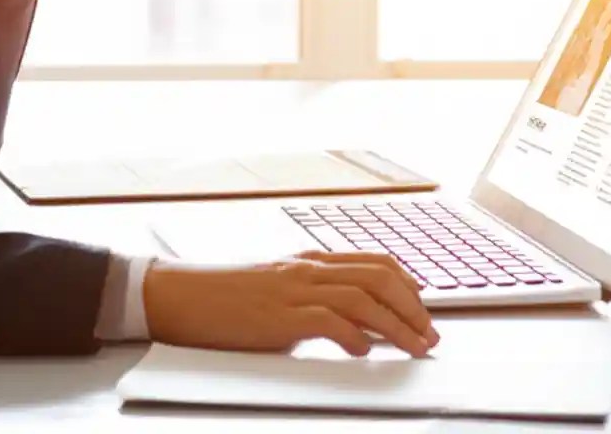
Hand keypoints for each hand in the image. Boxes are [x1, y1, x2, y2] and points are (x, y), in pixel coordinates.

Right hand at [144, 251, 439, 357]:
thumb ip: (310, 298)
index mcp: (308, 260)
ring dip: (397, 326)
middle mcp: (306, 270)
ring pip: (362, 299)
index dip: (407, 284)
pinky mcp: (278, 316)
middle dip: (413, 307)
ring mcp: (293, 290)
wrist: (180, 294)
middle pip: (378, 278)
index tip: (423, 306)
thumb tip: (348, 321)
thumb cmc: (223, 295)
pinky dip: (354, 335)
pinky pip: (327, 321)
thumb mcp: (275, 288)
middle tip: (430, 334)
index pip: (372, 262)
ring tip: (415, 347)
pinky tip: (365, 350)